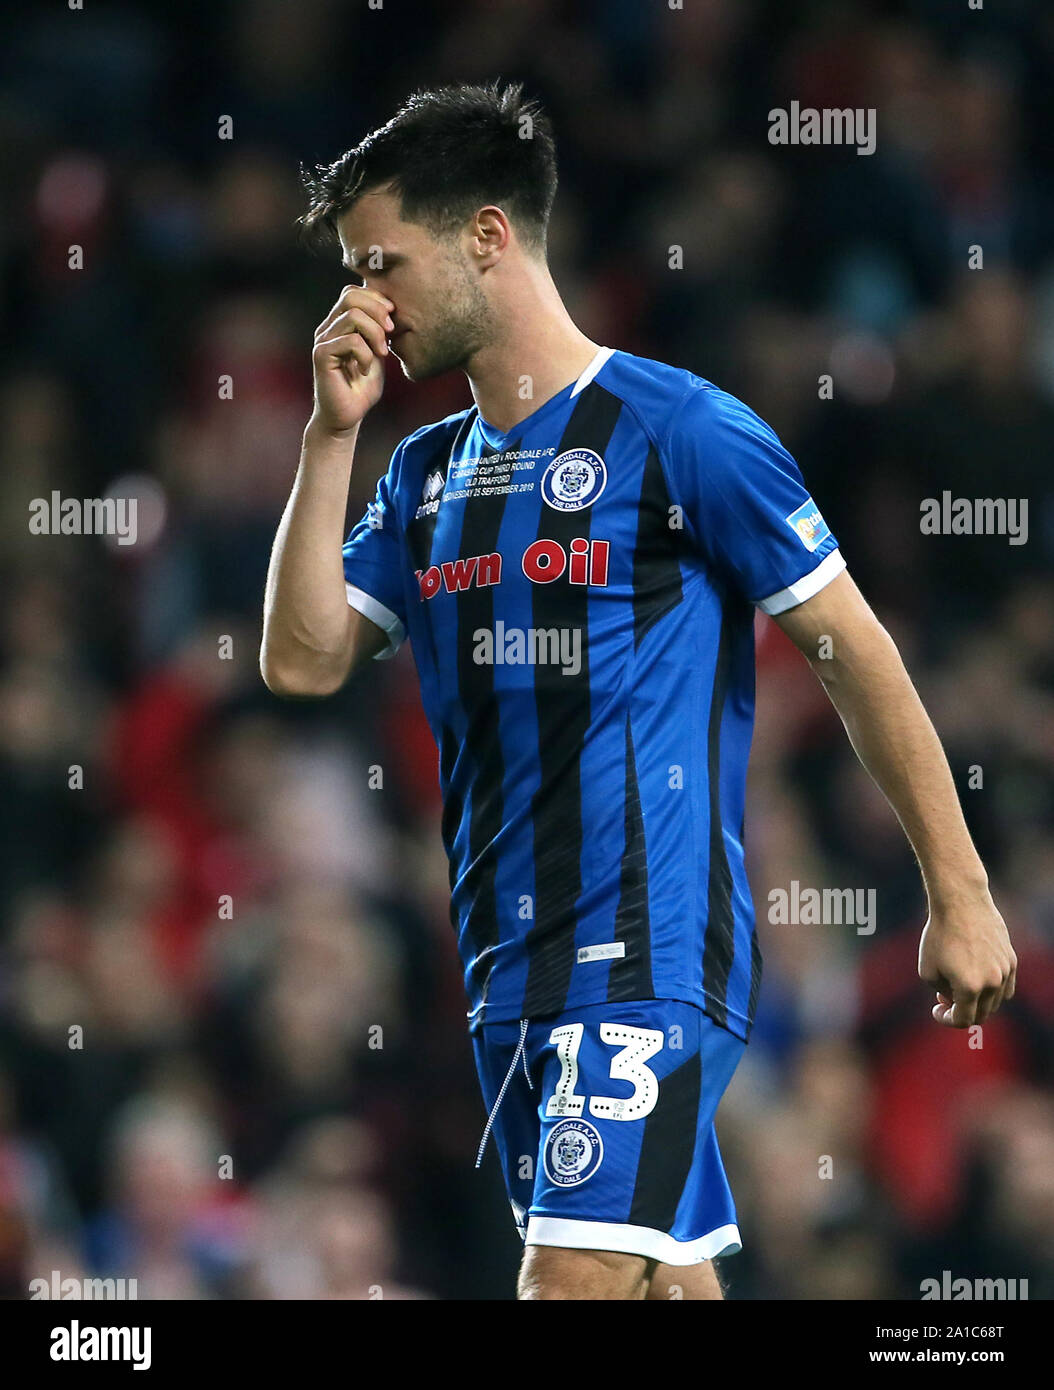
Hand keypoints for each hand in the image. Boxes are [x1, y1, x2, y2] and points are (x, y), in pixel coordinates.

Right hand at [310, 285, 395, 433]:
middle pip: (351, 296)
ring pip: (353, 316)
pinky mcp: (321, 355)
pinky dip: (365, 354)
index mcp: (339, 324)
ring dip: (375, 335)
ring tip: (381, 355)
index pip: (353, 292)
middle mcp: (328, 328)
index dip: (376, 300)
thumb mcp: (377, 354)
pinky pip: (350, 340)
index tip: (392, 324)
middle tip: (390, 335)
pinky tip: (365, 370)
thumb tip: (391, 308)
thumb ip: (380, 332)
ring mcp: (323, 340)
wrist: (347, 416)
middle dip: (378, 312)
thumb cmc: (362, 388)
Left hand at [918, 889, 1016, 1026]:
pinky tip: (976, 977)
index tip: (936, 1010)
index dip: (947, 1020)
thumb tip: (954, 1001)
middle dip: (962, 1011)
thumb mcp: (927, 969)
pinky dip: (992, 991)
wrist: (960, 902)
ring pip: (995, 1002)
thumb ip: (942, 993)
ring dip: (977, 1001)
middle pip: (981, 1014)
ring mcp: (1005, 972)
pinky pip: (1006, 988)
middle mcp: (992, 983)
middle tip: (945, 997)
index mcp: (969, 987)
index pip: (963, 1020)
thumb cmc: (939, 934)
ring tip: (958, 983)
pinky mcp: (1012, 960)